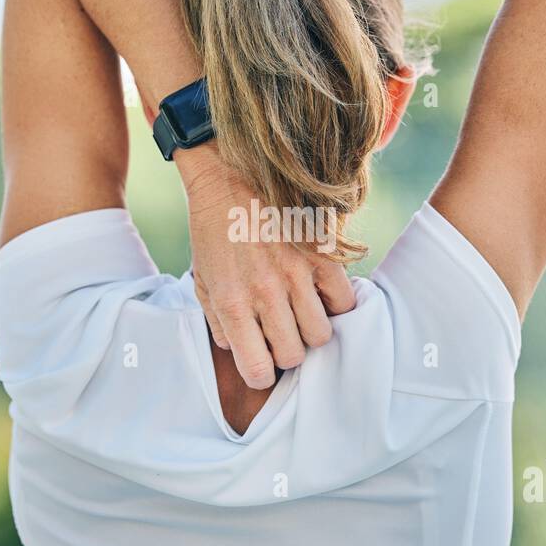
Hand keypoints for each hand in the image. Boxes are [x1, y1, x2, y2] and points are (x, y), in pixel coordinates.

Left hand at [180, 150, 355, 389]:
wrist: (230, 171)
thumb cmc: (213, 227)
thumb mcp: (202, 278)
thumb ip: (218, 321)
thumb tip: (238, 348)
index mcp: (232, 302)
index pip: (258, 369)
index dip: (261, 374)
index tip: (262, 364)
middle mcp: (265, 293)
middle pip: (295, 356)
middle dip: (287, 352)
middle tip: (281, 333)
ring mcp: (297, 274)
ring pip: (322, 334)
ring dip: (311, 329)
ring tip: (300, 312)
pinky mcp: (321, 254)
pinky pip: (344, 301)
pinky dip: (335, 304)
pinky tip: (320, 293)